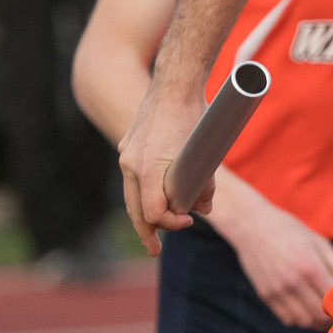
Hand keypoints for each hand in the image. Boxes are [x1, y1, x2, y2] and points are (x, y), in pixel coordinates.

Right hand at [118, 86, 207, 255]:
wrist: (174, 83)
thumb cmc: (193, 116)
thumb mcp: (205, 153)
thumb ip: (205, 183)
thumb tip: (204, 208)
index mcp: (148, 167)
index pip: (152, 211)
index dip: (170, 223)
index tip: (188, 221)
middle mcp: (131, 163)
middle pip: (135, 210)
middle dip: (147, 232)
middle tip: (155, 250)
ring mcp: (126, 154)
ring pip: (131, 195)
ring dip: (143, 214)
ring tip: (153, 233)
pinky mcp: (128, 147)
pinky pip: (132, 178)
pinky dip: (142, 193)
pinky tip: (153, 200)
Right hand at [206, 169, 332, 329]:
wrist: (251, 226)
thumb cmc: (290, 230)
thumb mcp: (317, 241)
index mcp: (310, 266)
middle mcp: (293, 282)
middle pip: (319, 316)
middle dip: (331, 318)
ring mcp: (277, 291)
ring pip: (303, 321)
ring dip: (316, 322)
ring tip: (323, 313)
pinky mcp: (266, 295)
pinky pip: (287, 319)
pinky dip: (299, 320)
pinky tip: (305, 309)